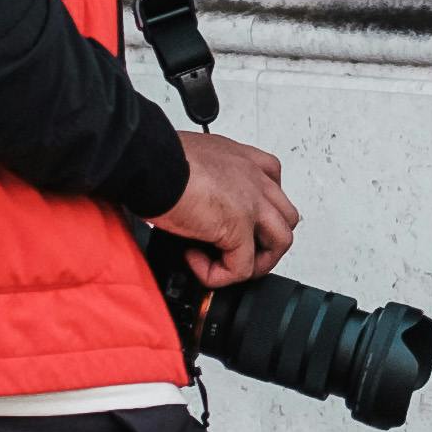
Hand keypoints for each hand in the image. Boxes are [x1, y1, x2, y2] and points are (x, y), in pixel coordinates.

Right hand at [155, 128, 299, 286]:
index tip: (237, 221)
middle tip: (233, 249)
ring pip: (280, 242)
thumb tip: (187, 202)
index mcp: (241, 159)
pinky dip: (218, 275)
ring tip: (223, 264)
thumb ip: (197, 179)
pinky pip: (242, 267)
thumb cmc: (155, 156)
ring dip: (254, 262)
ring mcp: (252, 203)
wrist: (147, 161)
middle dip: (264, 240)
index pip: (273, 184)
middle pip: (284, 216)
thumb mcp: (187, 161)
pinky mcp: (238, 227)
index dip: (259, 209)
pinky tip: (193, 261)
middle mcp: (253, 178)